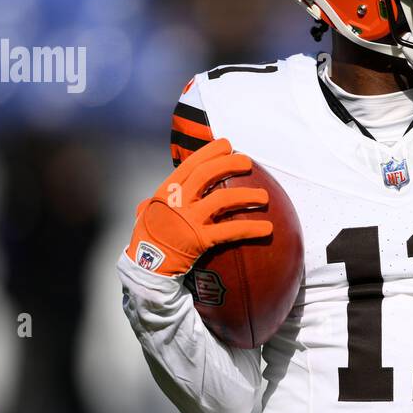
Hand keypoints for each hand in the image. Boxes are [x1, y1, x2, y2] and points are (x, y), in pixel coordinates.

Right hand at [125, 138, 272, 276]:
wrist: (145, 268)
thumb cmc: (148, 239)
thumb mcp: (147, 212)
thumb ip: (162, 199)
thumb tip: (167, 190)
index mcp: (166, 192)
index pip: (190, 164)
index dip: (210, 152)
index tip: (225, 144)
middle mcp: (177, 202)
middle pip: (207, 174)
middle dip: (229, 163)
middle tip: (247, 162)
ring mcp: (189, 220)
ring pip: (223, 199)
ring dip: (247, 195)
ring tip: (264, 196)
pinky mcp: (200, 240)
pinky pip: (231, 230)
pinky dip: (252, 228)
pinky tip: (267, 228)